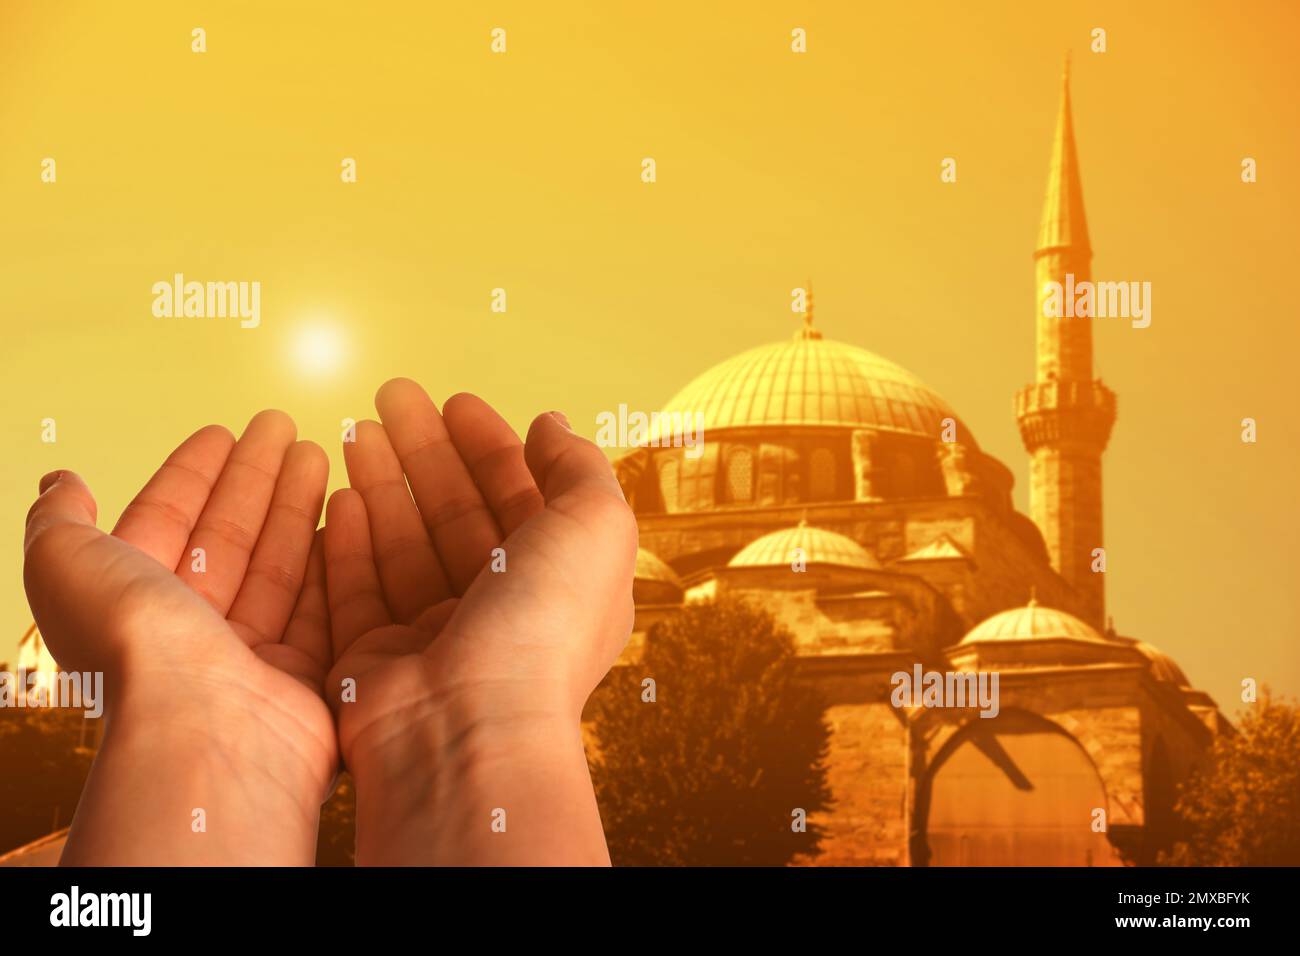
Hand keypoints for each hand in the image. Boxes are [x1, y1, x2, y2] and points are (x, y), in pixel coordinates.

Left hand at [23, 411, 336, 864]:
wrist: (208, 732)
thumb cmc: (135, 649)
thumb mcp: (67, 566)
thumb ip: (60, 523)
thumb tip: (61, 484)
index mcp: (129, 605)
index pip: (165, 522)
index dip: (191, 474)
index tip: (222, 432)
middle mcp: (186, 632)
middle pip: (227, 538)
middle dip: (253, 479)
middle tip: (283, 428)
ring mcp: (248, 656)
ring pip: (277, 565)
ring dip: (296, 506)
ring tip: (321, 453)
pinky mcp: (304, 674)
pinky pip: (322, 605)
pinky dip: (333, 557)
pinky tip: (347, 512)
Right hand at [323, 380, 636, 864]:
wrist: (469, 731)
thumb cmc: (542, 628)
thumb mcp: (596, 528)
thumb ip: (579, 469)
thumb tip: (550, 426)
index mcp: (558, 583)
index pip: (520, 498)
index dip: (490, 446)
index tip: (455, 401)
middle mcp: (499, 610)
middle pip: (457, 512)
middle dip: (427, 451)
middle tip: (391, 395)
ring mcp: (435, 637)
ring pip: (404, 542)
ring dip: (384, 482)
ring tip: (357, 428)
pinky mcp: (375, 660)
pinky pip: (358, 588)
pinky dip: (350, 541)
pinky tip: (340, 494)